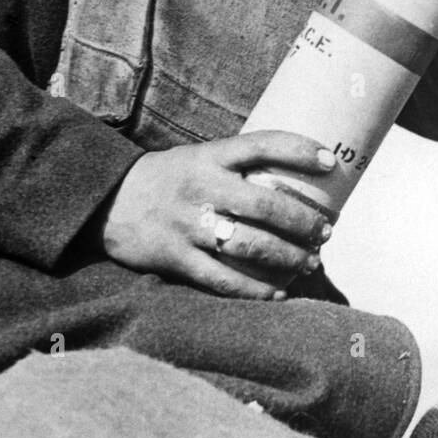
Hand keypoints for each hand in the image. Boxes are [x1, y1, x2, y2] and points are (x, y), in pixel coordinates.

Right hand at [96, 131, 335, 298]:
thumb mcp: (196, 158)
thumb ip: (234, 166)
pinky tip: (278, 293)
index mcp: (209, 157)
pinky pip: (224, 280)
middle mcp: (201, 188)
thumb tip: (291, 178)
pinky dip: (256, 290)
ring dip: (289, 258)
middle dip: (304, 221)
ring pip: (251, 246)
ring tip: (310, 263)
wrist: (107, 202)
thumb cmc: (165, 179)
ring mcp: (189, 225)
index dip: (299, 150)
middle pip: (266, 205)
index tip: (330, 161)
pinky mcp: (176, 258)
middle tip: (326, 231)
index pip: (262, 144)